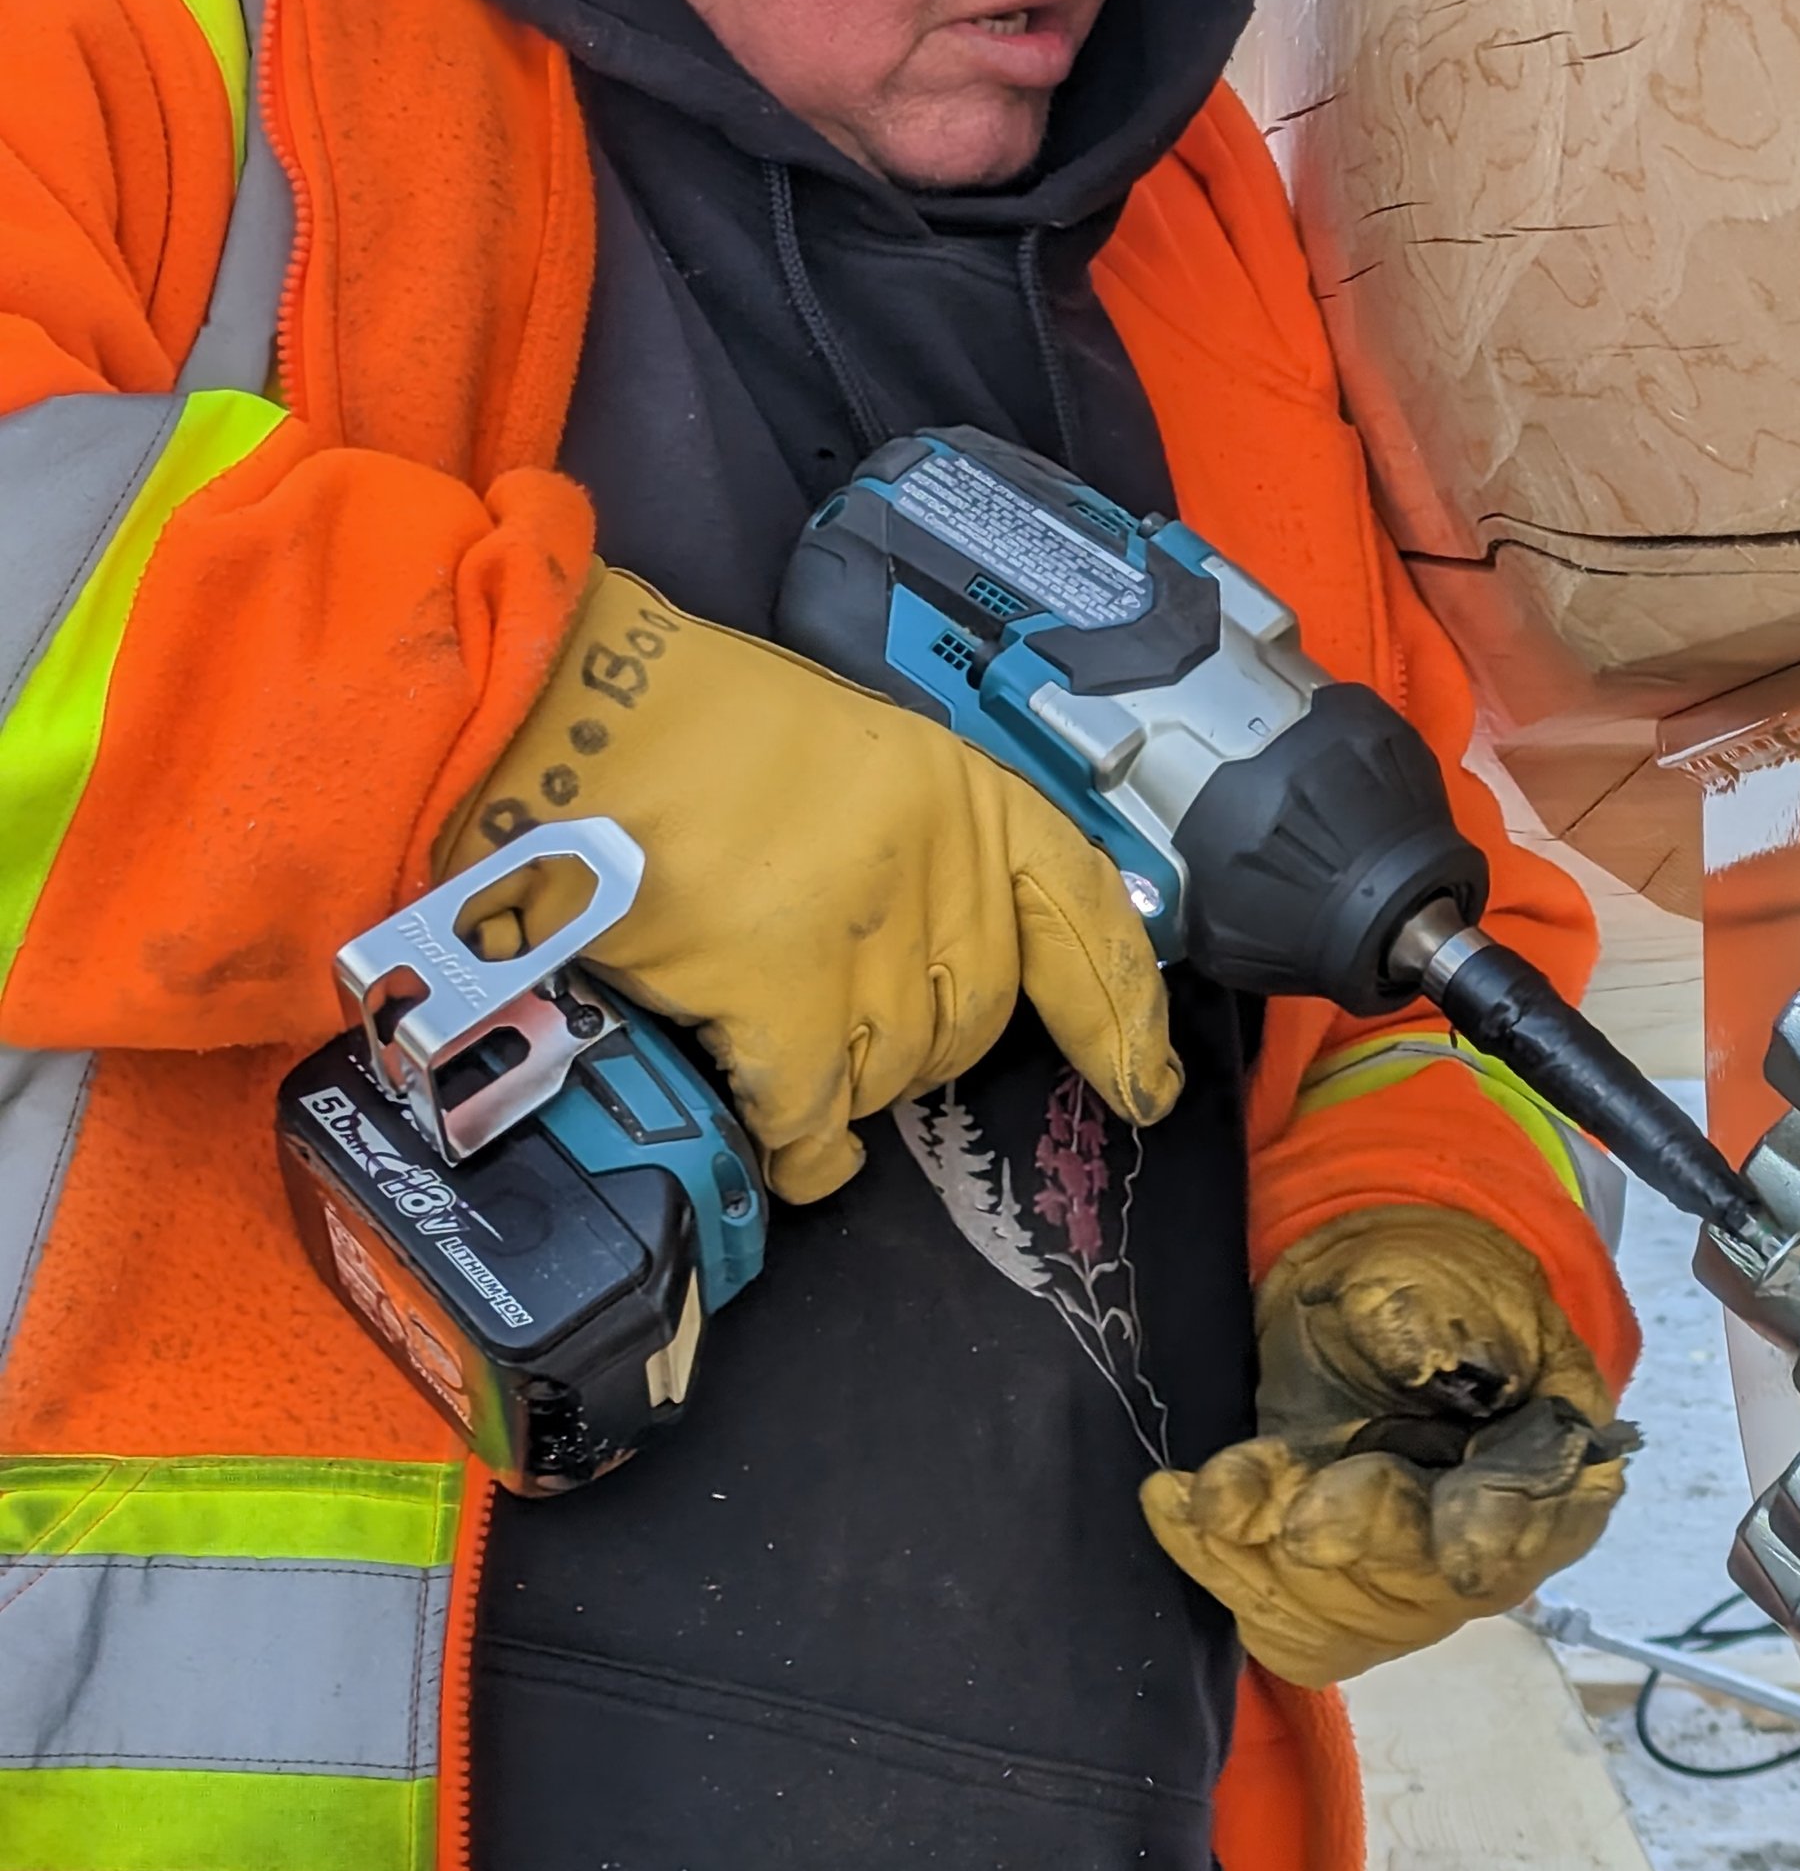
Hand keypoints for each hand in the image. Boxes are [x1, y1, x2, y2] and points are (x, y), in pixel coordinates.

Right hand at [442, 564, 1177, 1199]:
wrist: (585, 721)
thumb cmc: (692, 726)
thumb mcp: (846, 756)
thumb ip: (904, 842)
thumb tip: (912, 938)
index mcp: (969, 797)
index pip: (1082, 911)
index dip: (1119, 1006)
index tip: (1144, 1082)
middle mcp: (942, 873)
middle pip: (974, 1015)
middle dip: (923, 1041)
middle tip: (839, 1017)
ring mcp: (870, 946)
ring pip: (895, 1074)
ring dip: (849, 1083)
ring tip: (781, 1049)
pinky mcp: (788, 1006)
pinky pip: (815, 1116)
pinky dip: (803, 1147)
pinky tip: (784, 1149)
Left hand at [1141, 1205, 1630, 1685]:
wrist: (1362, 1309)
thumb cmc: (1425, 1288)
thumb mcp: (1441, 1278)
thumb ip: (1437, 1317)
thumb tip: (1419, 1352)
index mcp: (1551, 1461)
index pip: (1541, 1517)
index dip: (1500, 1536)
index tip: (1461, 1552)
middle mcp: (1487, 1545)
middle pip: (1431, 1580)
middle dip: (1363, 1542)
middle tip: (1300, 1522)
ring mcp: (1405, 1582)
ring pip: (1342, 1614)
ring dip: (1268, 1557)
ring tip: (1207, 1491)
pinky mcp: (1329, 1594)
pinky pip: (1277, 1619)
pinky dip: (1219, 1564)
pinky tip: (1177, 1503)